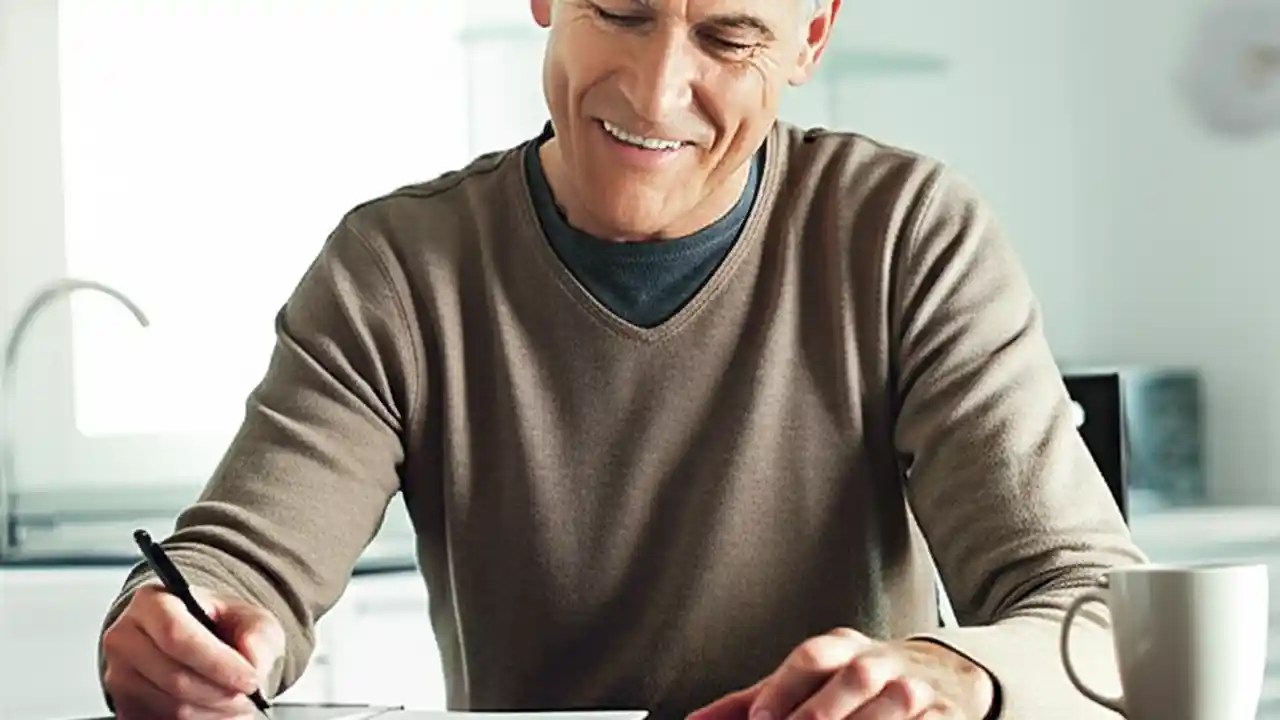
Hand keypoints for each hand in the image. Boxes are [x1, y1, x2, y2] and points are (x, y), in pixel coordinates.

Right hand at [102, 583, 285, 718]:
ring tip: (237, 701)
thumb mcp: (250, 618)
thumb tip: (253, 662)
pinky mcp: (124, 706)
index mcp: (154, 602)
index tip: (249, 679)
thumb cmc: (218, 626)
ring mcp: (119, 675)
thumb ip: (258, 636)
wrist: (197, 642)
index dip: (217, 663)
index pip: (177, 635)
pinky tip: (216, 709)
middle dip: (222, 693)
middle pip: (176, 678)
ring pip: (172, 707)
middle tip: (251, 694)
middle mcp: (127, 638)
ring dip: (214, 711)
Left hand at [688, 628, 994, 719]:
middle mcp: (878, 662)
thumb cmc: (859, 683)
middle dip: (821, 712)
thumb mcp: (809, 682)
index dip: (786, 687)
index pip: (811, 657)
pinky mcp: (946, 714)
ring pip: (893, 702)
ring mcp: (915, 687)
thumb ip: (752, 702)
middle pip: (852, 679)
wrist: (945, 676)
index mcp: (841, 648)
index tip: (762, 719)